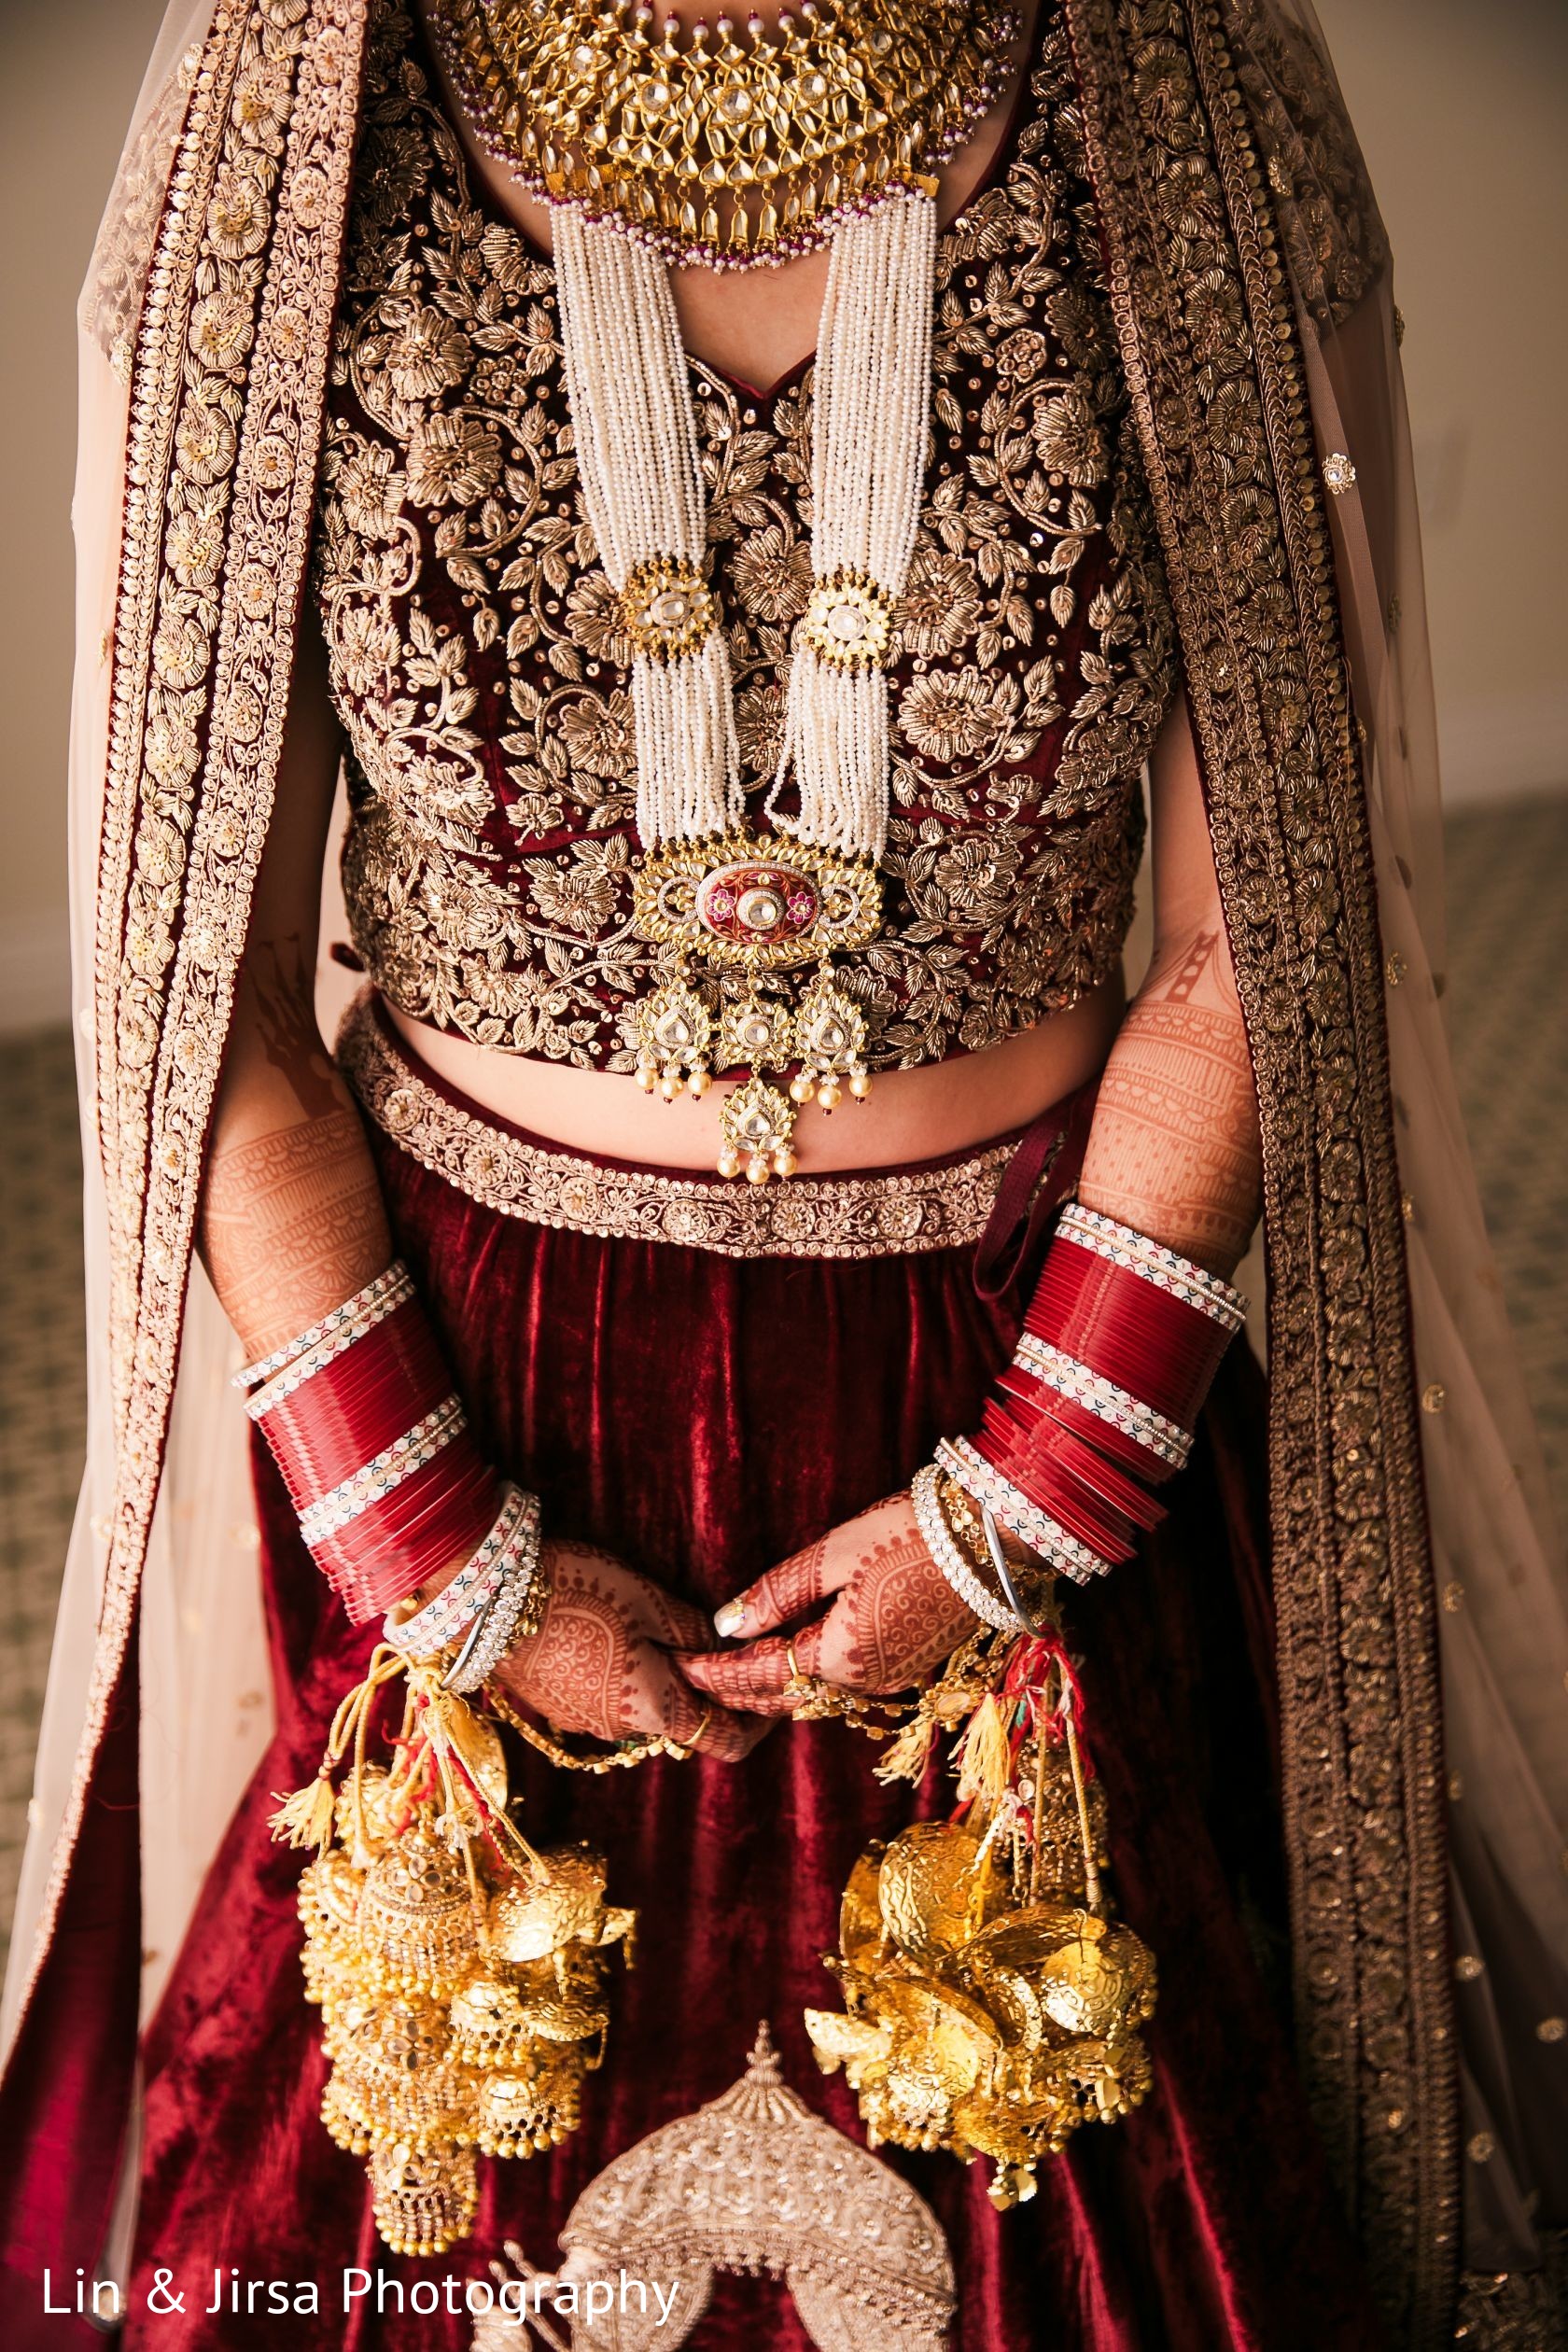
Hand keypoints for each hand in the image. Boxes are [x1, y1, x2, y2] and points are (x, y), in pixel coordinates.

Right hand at [493, 1541, 766, 1761]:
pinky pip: (605, 1696)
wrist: (483, 1595)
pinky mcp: (552, 1705)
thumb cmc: (576, 1590)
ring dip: (661, 1677)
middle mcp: (620, 1729)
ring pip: (642, 1706)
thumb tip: (728, 1650)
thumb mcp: (648, 1599)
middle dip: (706, 1687)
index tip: (775, 1691)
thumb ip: (694, 1631)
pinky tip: (613, 1627)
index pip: (726, 1742)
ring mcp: (581, 1721)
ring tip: (662, 1622)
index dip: (759, 1723)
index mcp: (654, 1708)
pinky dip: (622, 1673)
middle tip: (722, 1640)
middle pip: (683, 1720)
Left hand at [679, 1494, 977, 1717]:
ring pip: (816, 1693)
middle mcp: (867, 1682)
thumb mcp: (833, 1553)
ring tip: (728, 1673)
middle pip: (786, 1696)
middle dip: (736, 1690)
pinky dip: (809, 1677)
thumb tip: (725, 1624)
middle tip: (691, 1678)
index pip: (761, 1675)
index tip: (679, 1666)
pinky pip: (845, 1683)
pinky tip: (789, 1660)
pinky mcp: (912, 1665)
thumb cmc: (911, 1533)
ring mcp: (894, 1678)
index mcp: (842, 1657)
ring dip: (772, 1687)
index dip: (715, 1672)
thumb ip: (777, 1593)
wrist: (996, 1537)